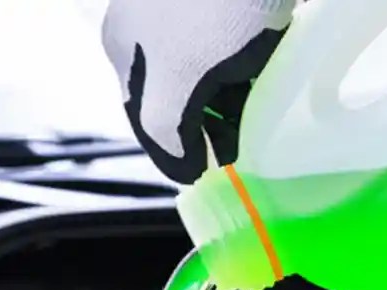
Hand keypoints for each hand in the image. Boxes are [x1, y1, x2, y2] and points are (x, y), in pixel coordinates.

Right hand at [101, 0, 294, 183]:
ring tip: (250, 124)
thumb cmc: (213, 8)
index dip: (173, 151)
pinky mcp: (224, 1)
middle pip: (173, 94)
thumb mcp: (179, 78)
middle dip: (200, 127)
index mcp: (125, 48)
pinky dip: (242, 71)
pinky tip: (261, 80)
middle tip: (233, 153)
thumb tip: (181, 168)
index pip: (145, 119)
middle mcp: (146, 27)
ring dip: (223, 101)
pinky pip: (230, 45)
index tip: (202, 175)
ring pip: (203, 70)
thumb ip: (168, 128)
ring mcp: (182, 8)